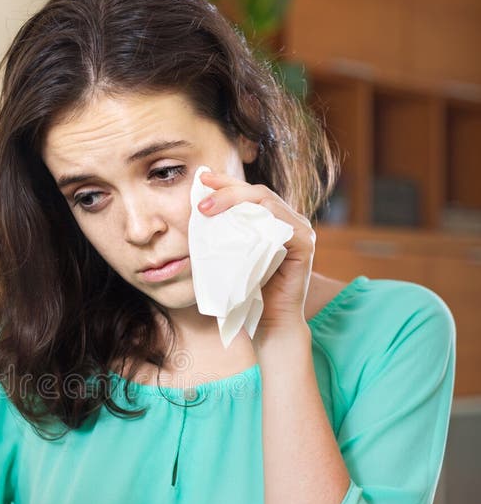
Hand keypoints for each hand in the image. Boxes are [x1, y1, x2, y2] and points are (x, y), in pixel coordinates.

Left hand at [197, 171, 315, 337]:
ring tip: (207, 209)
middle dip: (227, 189)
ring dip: (235, 200)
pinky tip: (235, 220)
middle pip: (257, 193)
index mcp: (272, 222)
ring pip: (267, 202)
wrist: (267, 324)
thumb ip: (223, 233)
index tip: (201, 179)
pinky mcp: (304, 245)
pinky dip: (258, 218)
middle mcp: (289, 221)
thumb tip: (198, 209)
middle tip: (200, 195)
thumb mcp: (229, 256)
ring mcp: (300, 231)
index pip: (249, 194)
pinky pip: (282, 223)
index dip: (226, 183)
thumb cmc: (246, 293)